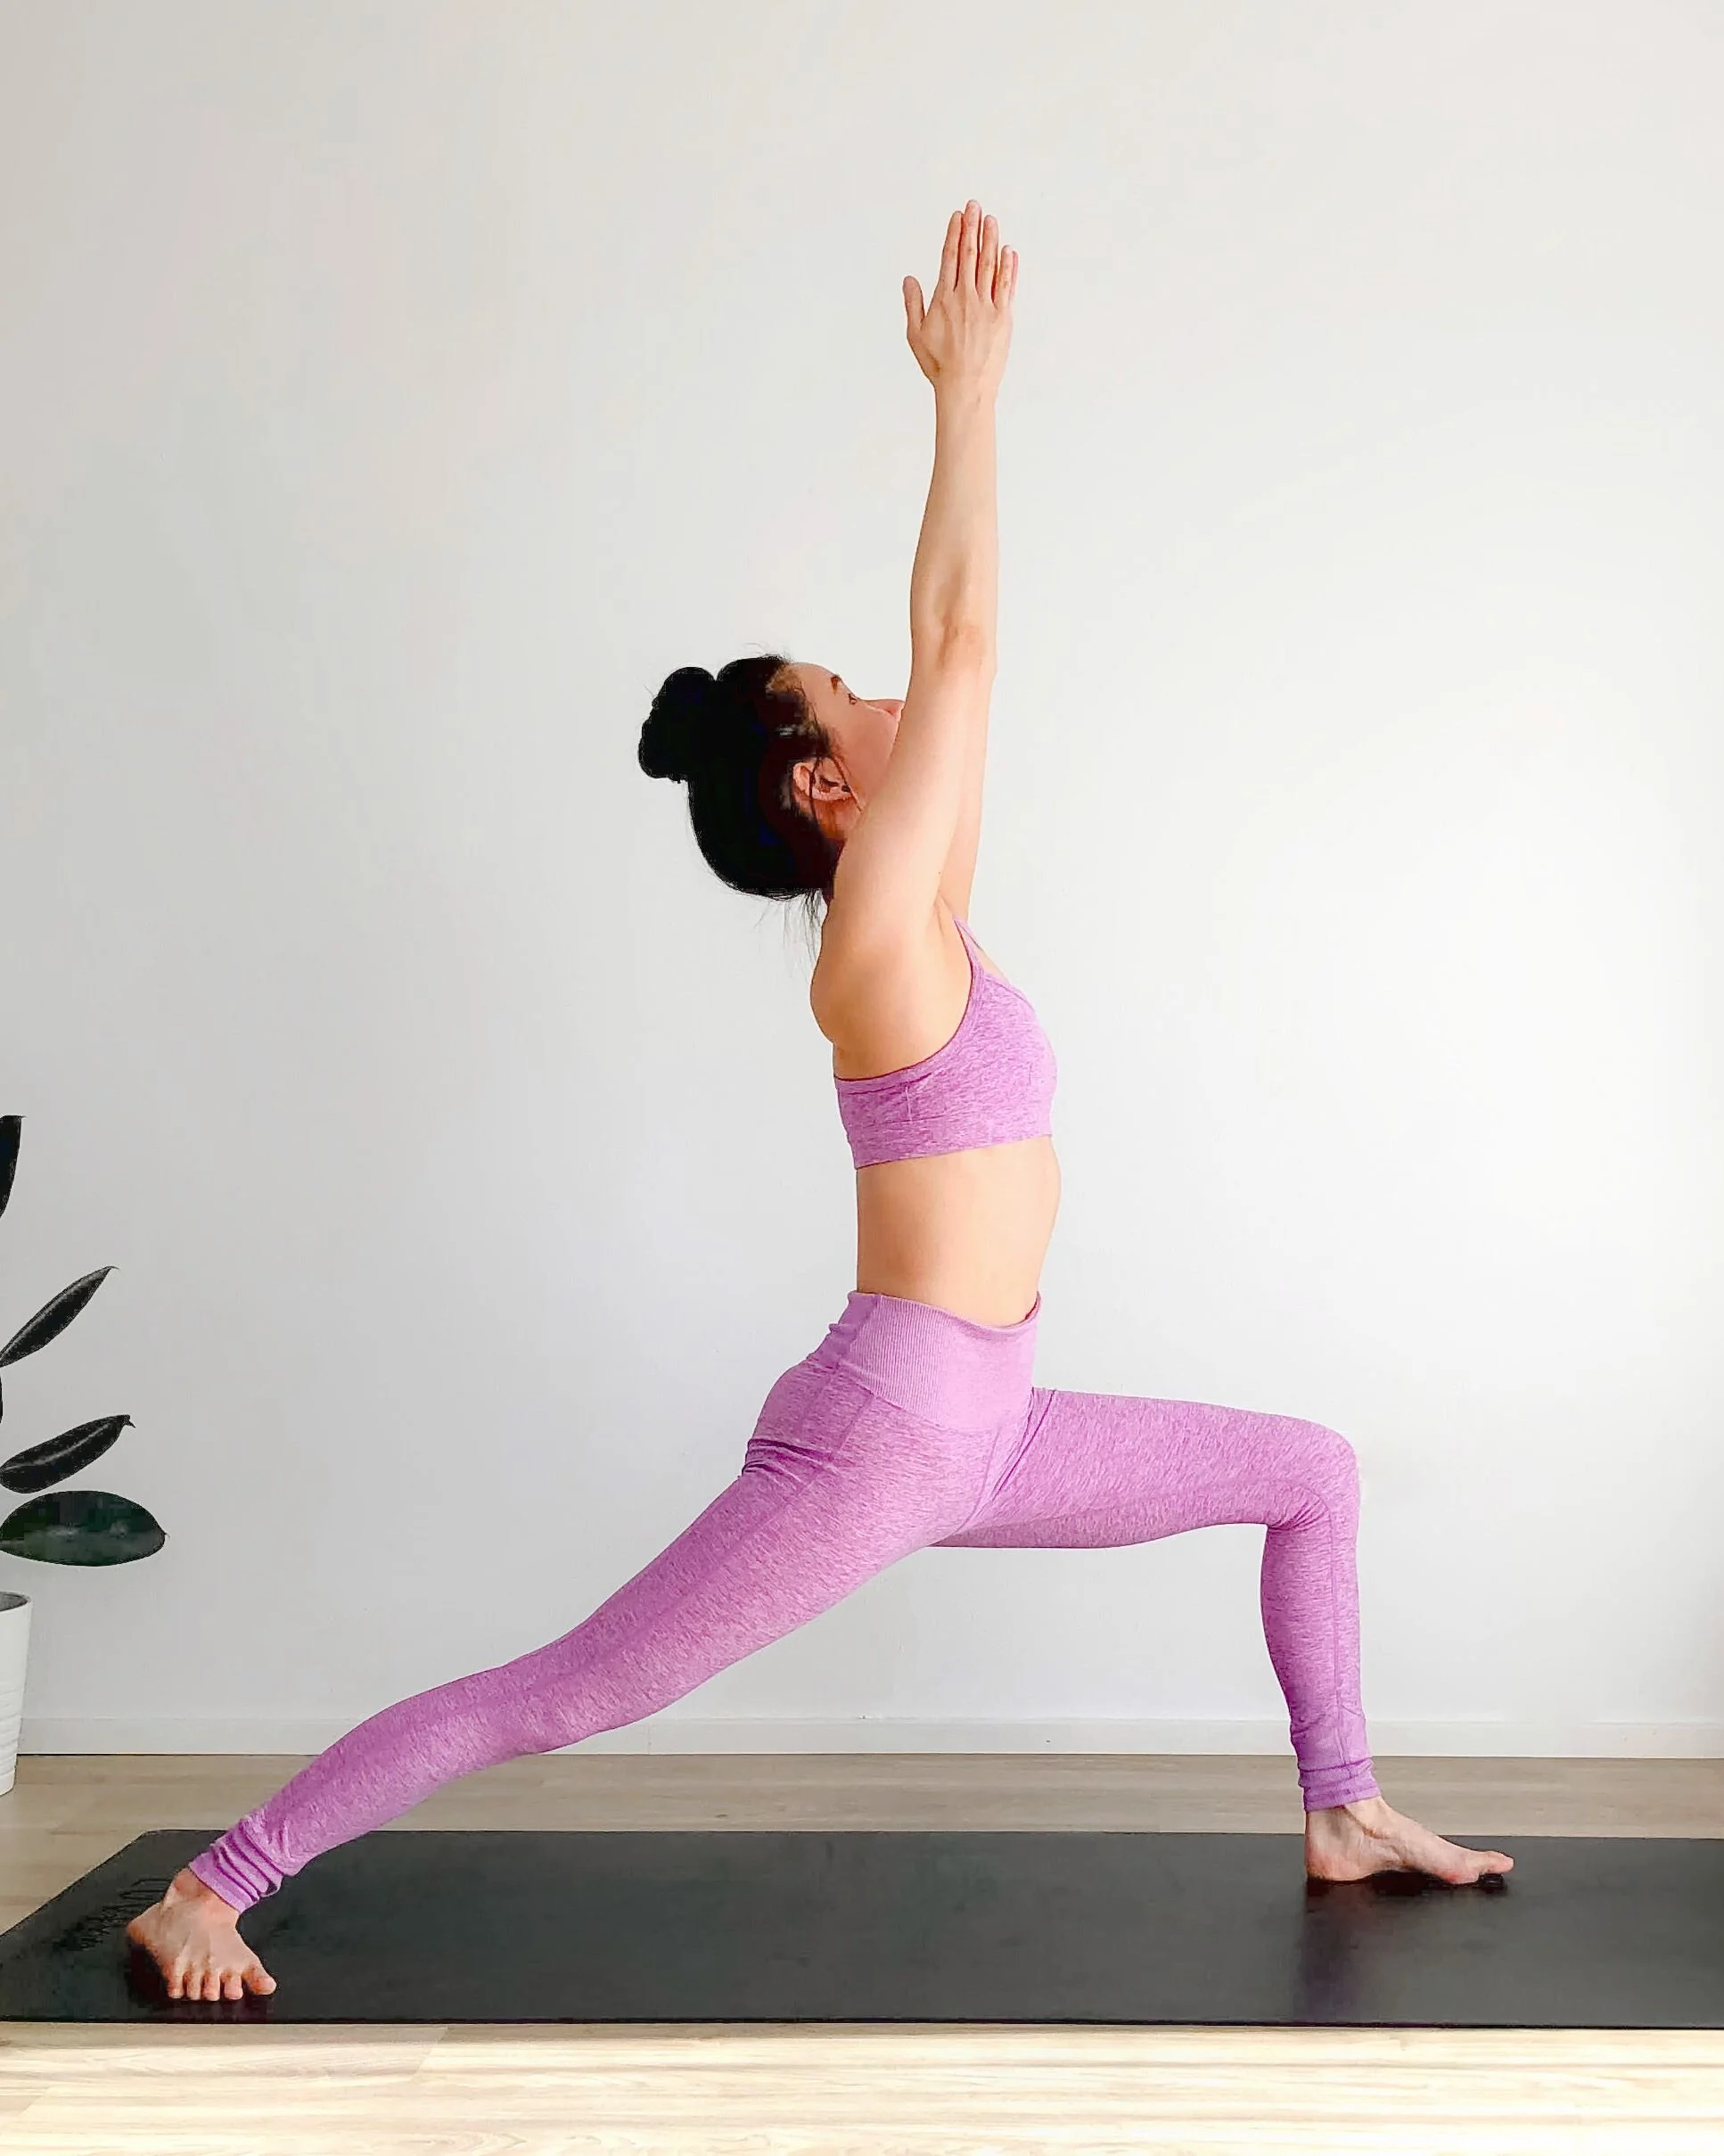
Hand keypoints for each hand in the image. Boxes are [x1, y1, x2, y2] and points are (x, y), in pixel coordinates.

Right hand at [903, 201, 1015, 395]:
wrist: (965, 388)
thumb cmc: (940, 366)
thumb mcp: (916, 335)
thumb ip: (913, 304)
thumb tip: (909, 280)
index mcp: (944, 299)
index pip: (950, 257)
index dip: (954, 234)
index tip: (958, 217)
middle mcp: (966, 297)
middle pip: (970, 254)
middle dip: (972, 227)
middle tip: (975, 206)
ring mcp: (987, 306)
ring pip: (989, 265)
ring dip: (991, 240)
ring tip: (991, 220)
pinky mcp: (1003, 318)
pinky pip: (1007, 286)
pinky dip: (1008, 267)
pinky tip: (1009, 251)